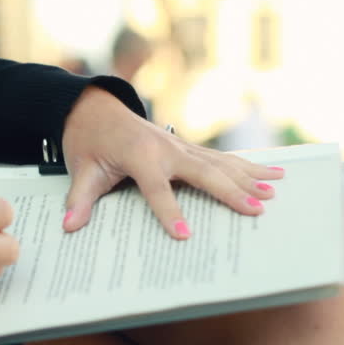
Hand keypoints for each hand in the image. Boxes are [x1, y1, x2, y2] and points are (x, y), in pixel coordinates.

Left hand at [61, 86, 284, 239]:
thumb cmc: (88, 142)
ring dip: (248, 177)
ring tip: (274, 191)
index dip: (168, 212)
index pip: (156, 188)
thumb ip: (79, 199)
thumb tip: (69, 226)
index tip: (183, 235)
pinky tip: (270, 173)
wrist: (94, 109)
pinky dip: (246, 166)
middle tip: (256, 209)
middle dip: (230, 191)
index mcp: (139, 154)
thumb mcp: (80, 170)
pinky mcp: (188, 148)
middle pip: (202, 172)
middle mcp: (166, 148)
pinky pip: (221, 159)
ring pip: (219, 163)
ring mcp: (180, 146)